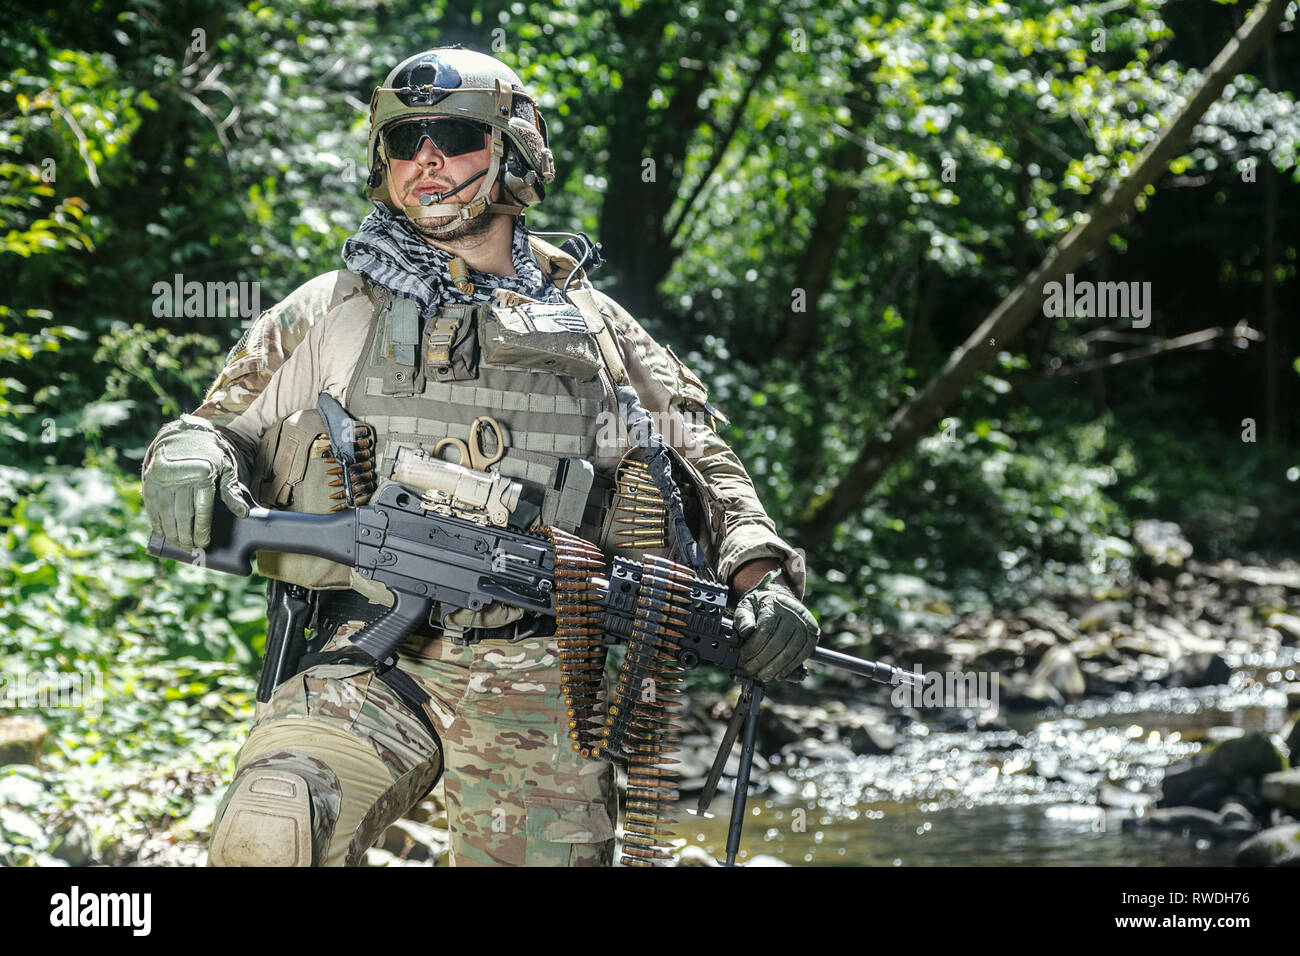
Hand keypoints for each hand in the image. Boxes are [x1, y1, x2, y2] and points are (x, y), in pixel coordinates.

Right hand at [142, 415, 252, 550]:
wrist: (186, 436)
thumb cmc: (210, 458)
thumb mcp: (225, 471)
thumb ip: (232, 492)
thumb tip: (243, 514)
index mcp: (204, 474)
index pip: (202, 508)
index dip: (202, 529)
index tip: (203, 543)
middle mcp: (182, 476)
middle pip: (183, 514)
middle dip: (186, 535)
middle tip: (190, 548)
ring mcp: (164, 477)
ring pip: (166, 512)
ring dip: (171, 531)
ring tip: (177, 544)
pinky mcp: (151, 478)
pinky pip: (151, 504)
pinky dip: (155, 520)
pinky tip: (161, 533)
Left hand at [733, 569, 819, 681]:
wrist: (781, 597)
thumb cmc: (762, 604)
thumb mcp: (746, 605)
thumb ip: (743, 618)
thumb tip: (746, 632)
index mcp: (775, 605)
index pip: (765, 630)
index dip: (753, 648)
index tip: (743, 658)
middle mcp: (793, 613)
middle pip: (778, 643)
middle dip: (762, 661)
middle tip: (750, 670)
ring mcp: (805, 624)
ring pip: (791, 651)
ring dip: (775, 668)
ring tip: (763, 675)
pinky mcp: (812, 634)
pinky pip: (802, 655)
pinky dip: (790, 667)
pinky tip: (779, 674)